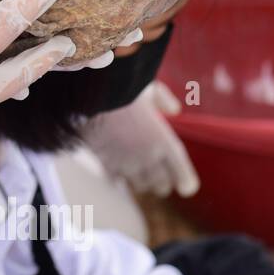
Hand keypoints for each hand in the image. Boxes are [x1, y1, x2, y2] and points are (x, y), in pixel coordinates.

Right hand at [80, 82, 199, 196]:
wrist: (86, 95)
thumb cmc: (121, 88)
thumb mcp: (148, 87)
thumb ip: (163, 100)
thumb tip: (174, 110)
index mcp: (163, 140)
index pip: (180, 171)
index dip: (186, 181)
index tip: (187, 187)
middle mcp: (146, 157)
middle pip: (160, 184)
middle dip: (162, 181)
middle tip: (161, 176)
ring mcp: (124, 163)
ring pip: (139, 185)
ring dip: (142, 181)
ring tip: (141, 174)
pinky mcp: (104, 163)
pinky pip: (116, 180)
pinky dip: (120, 177)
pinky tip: (119, 170)